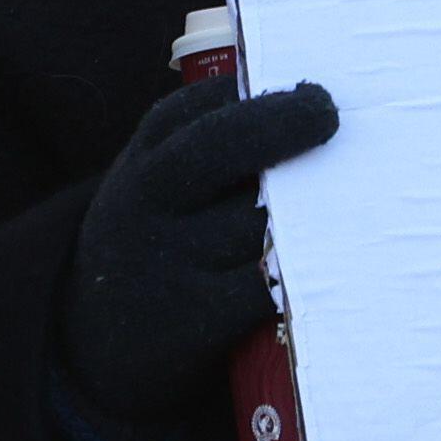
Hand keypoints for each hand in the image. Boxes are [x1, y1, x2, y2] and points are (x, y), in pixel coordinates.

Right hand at [53, 61, 337, 440]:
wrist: (90, 354)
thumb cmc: (152, 253)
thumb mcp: (152, 194)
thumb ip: (201, 152)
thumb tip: (301, 111)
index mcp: (138, 164)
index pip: (191, 109)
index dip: (249, 91)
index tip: (302, 85)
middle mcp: (145, 204)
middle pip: (217, 146)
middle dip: (282, 122)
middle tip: (329, 114)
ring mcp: (165, 262)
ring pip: (256, 220)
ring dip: (308, 210)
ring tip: (351, 197)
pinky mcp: (192, 321)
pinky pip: (264, 286)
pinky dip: (302, 274)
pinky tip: (331, 264)